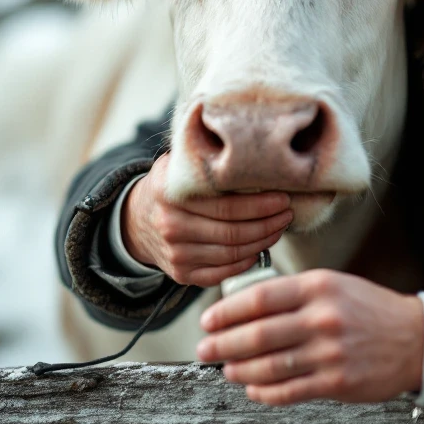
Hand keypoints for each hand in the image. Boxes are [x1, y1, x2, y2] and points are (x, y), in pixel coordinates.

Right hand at [122, 151, 293, 286]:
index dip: (261, 205)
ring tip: (279, 228)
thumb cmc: (172, 186)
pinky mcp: (180, 273)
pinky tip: (259, 250)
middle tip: (287, 214)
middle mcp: (170, 226)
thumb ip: (207, 160)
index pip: (226, 205)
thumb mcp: (180, 164)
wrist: (137, 218)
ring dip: (262, 243)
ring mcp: (175, 253)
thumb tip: (252, 150)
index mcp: (171, 194)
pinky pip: (221, 273)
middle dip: (268, 224)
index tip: (284, 198)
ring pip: (231, 254)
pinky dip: (245, 263)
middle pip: (232, 232)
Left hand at [196, 269, 423, 405]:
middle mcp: (323, 318)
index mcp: (320, 287)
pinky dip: (264, 392)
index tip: (209, 320)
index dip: (227, 312)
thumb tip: (247, 308)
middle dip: (223, 345)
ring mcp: (329, 352)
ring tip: (228, 369)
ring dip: (240, 370)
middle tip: (207, 349)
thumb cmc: (371, 310)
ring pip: (269, 366)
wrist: (415, 338)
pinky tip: (254, 388)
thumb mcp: (335, 285)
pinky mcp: (336, 382)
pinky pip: (288, 390)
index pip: (260, 298)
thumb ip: (295, 293)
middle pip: (258, 334)